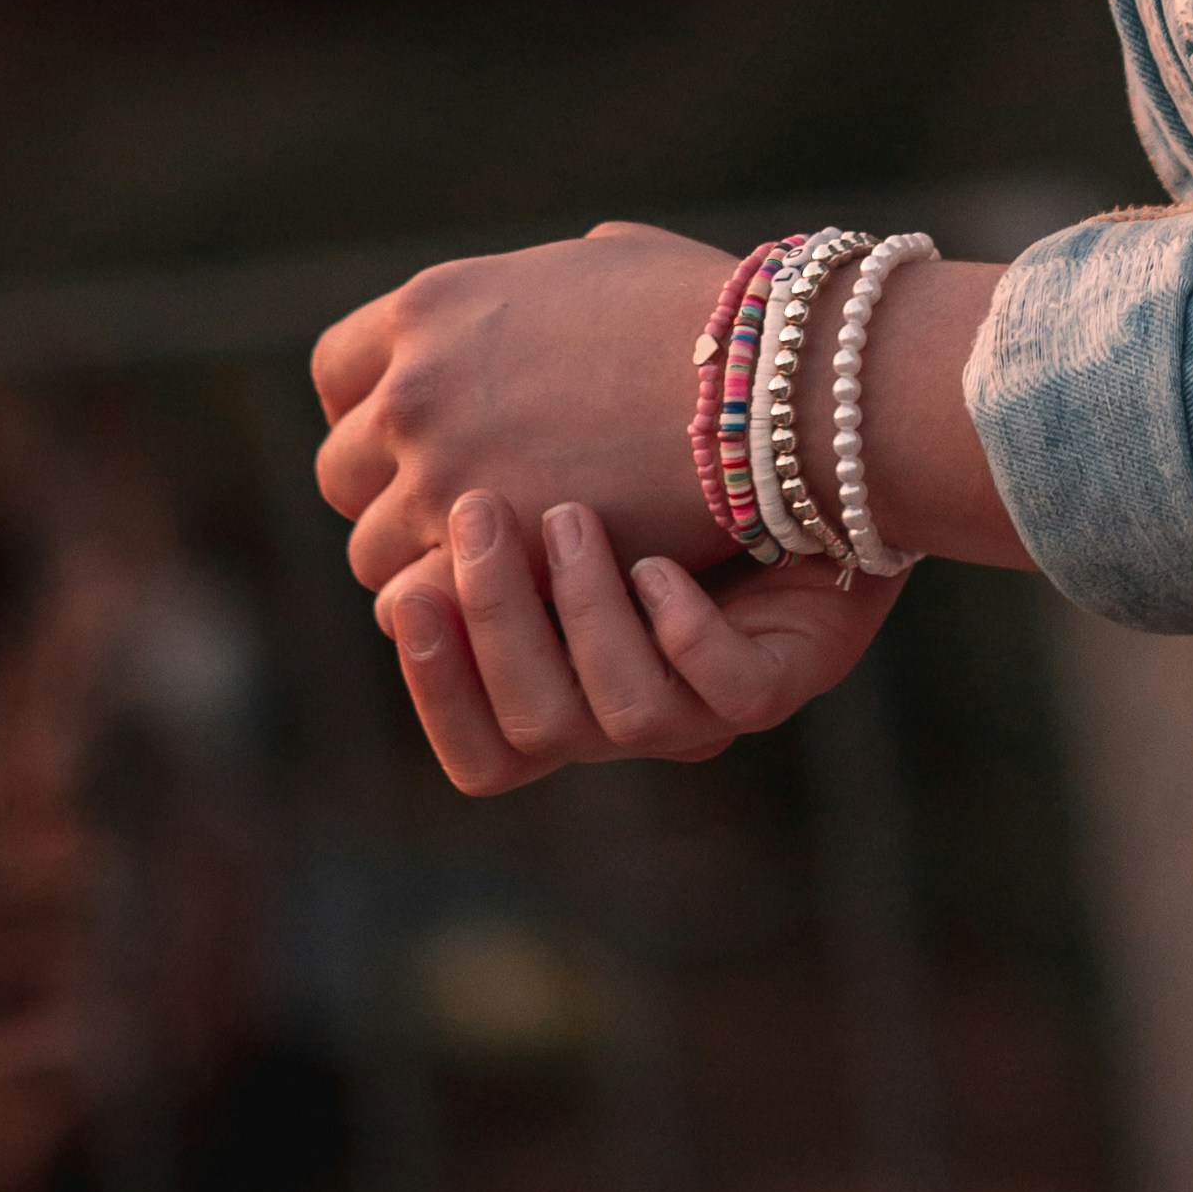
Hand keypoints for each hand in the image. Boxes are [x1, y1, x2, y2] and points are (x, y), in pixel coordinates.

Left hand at [312, 228, 1028, 587]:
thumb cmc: (711, 318)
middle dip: (391, 494)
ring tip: (494, 570)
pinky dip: (453, 613)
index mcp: (433, 306)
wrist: (768, 388)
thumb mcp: (611, 261)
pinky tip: (509, 603)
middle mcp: (416, 388)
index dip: (376, 410)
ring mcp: (441, 476)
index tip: (422, 438)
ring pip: (373, 553)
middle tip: (457, 515)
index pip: (338, 374)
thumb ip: (546, 281)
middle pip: (343, 473)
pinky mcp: (485, 555)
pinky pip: (418, 604)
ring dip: (423, 562)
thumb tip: (552, 282)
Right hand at [380, 494, 904, 785]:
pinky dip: (688, 635)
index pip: (483, 752)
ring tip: (574, 515)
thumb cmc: (669, 460)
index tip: (404, 595)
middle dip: (498, 624)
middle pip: (538, 728)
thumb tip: (384, 535)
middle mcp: (632, 712)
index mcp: (569, 690)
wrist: (808, 439)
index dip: (438, 692)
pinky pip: (734, 693)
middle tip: (482, 512)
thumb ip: (488, 514)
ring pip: (629, 716)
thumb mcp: (562, 476)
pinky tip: (662, 566)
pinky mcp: (788, 672)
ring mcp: (713, 701)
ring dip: (586, 615)